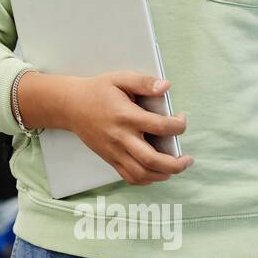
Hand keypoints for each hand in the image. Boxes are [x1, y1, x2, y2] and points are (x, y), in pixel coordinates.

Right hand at [62, 72, 192, 185]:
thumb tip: (165, 87)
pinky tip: (155, 172)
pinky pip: (129, 177)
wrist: (70, 106)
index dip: (178, 126)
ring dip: (163, 174)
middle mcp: (121, 137)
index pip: (160, 126)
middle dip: (176, 164)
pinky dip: (146, 179)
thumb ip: (143, 82)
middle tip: (187, 159)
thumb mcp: (119, 79)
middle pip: (152, 159)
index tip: (180, 120)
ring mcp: (114, 151)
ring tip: (174, 167)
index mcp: (126, 116)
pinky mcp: (110, 159)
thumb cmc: (97, 91)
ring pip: (142, 173)